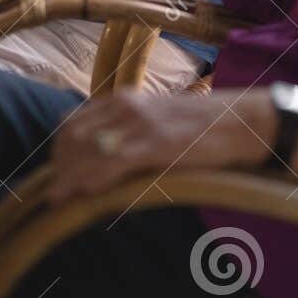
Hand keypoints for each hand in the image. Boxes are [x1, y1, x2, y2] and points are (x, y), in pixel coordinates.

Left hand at [46, 90, 269, 204]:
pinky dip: (92, 179)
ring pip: (87, 149)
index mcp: (123, 99)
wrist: (242, 122)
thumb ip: (127, 130)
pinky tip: (83, 193)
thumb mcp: (156, 120)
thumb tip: (100, 155)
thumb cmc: (201, 127)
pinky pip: (112, 162)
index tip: (56, 175)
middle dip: (59, 166)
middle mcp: (125, 106)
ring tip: (60, 199)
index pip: (72, 122)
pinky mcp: (156, 143)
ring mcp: (140, 124)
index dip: (58, 152)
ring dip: (68, 177)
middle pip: (72, 136)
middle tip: (56, 193)